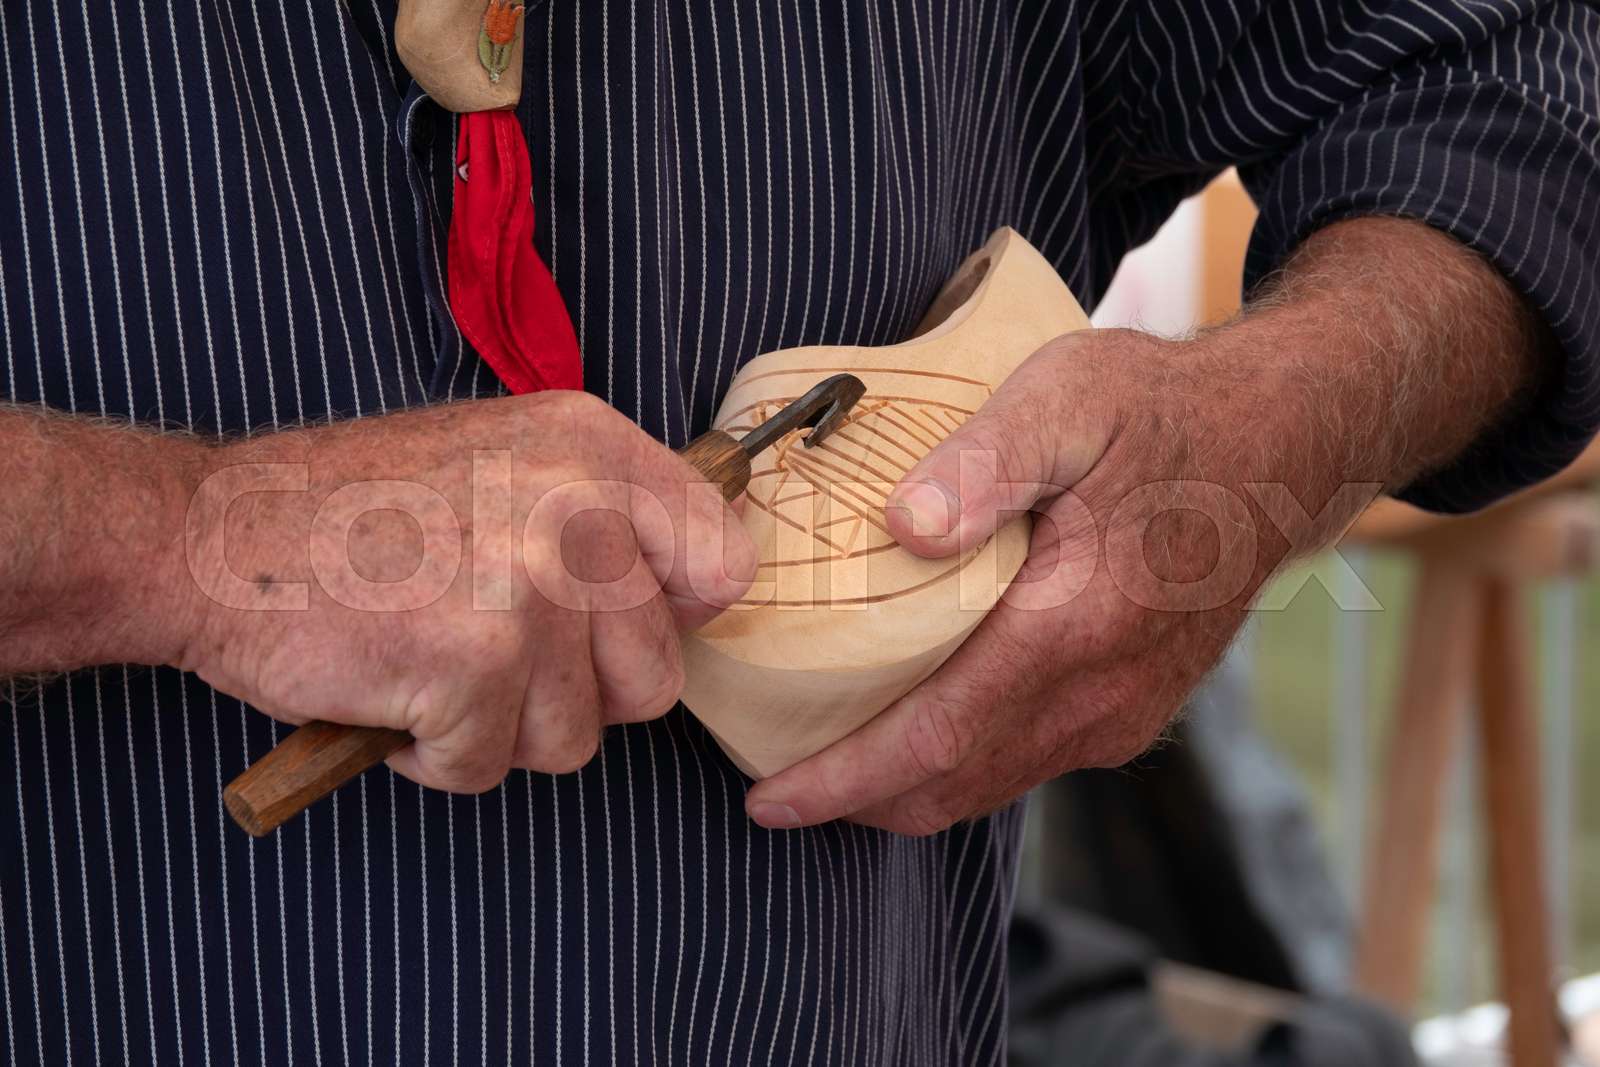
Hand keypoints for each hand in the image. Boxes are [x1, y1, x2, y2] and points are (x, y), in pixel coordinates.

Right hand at [177, 391, 755, 791]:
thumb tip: (686, 593)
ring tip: (436, 671)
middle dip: (577, 695)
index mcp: (593, 446)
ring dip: (503, 730)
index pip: (724, 558)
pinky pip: (491, 767)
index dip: (678, 617)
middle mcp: (577, 506)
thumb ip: (598, 514)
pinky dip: (438, 756)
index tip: (618, 629)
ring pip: (577, 736)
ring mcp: (530, 586)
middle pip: (655, 676)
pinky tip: (395, 698)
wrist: (208, 533)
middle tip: (498, 662)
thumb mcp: (501, 459)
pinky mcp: (476, 665)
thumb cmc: (351, 509)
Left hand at [746, 217, 1545, 835]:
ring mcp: (1125, 709)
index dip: (845, 780)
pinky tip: (921, 735)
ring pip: (994, 783)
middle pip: (956, 785)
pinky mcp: (1135, 706)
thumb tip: (906, 526)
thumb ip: (987, 460)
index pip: (936, 739)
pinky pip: (1030, 761)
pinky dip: (962, 768)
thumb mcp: (1072, 394)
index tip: (769, 801)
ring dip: (908, 791)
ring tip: (831, 771)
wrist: (1279, 442)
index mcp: (1075, 624)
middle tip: (774, 793)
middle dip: (859, 803)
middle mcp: (1103, 691)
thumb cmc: (1164, 409)